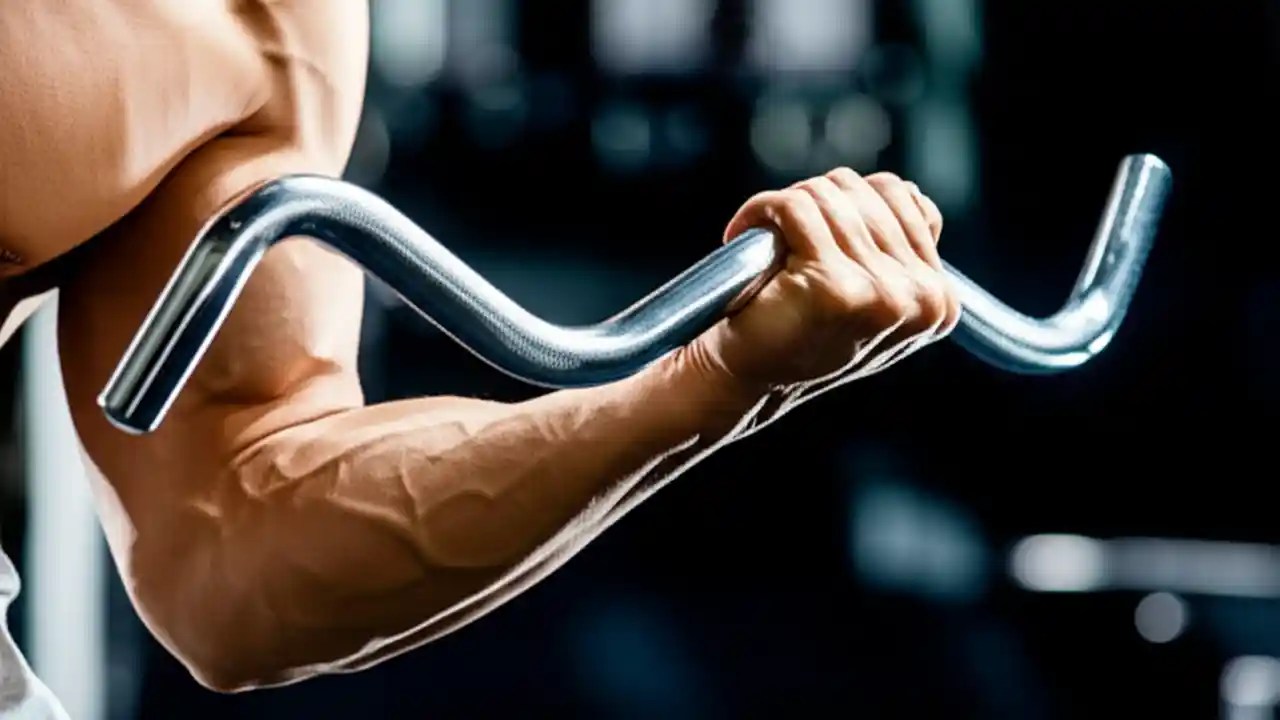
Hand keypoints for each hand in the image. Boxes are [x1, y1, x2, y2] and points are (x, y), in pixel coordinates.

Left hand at [684, 168, 960, 404]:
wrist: (741, 381)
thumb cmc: (796, 332)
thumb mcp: (865, 291)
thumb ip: (896, 247)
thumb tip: (908, 193)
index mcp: (937, 300)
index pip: (904, 199)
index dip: (849, 199)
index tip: (815, 225)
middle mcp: (921, 299)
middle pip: (865, 192)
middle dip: (816, 199)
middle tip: (782, 228)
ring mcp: (882, 294)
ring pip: (829, 196)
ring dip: (785, 204)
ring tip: (762, 233)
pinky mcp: (834, 287)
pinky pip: (797, 208)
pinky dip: (762, 209)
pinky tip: (742, 231)